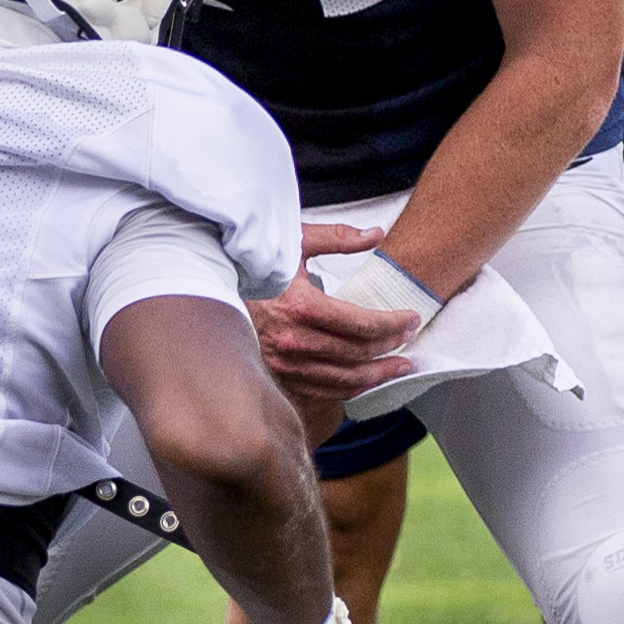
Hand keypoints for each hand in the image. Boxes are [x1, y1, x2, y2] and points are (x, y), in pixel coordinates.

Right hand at [248, 225, 415, 408]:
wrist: (212, 286)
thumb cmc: (254, 263)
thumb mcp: (294, 240)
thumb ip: (338, 238)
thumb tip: (375, 234)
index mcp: (300, 307)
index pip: (361, 324)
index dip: (393, 324)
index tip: (411, 318)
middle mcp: (292, 340)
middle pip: (357, 353)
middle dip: (391, 347)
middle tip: (410, 338)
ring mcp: (284, 362)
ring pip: (343, 378)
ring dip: (376, 374)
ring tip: (398, 366)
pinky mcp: (278, 374)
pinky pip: (322, 389)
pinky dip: (349, 388)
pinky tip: (366, 380)